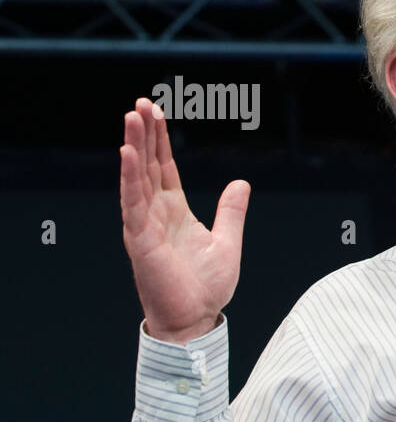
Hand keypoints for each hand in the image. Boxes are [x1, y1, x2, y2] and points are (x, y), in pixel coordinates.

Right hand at [120, 96, 249, 342]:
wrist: (195, 319)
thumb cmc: (206, 287)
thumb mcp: (227, 241)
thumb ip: (231, 211)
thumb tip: (241, 182)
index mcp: (174, 211)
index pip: (163, 167)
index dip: (160, 140)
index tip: (155, 113)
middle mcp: (155, 213)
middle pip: (148, 165)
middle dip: (144, 134)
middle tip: (140, 103)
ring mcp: (144, 225)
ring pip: (136, 178)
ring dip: (133, 147)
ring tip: (131, 117)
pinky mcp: (140, 240)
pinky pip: (133, 203)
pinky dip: (130, 178)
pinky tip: (128, 154)